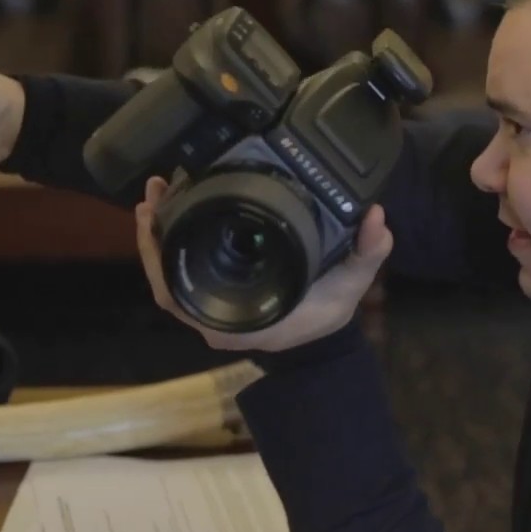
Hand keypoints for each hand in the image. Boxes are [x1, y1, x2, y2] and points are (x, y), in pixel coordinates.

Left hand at [135, 176, 392, 351]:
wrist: (321, 341)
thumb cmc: (327, 314)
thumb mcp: (351, 284)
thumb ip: (366, 253)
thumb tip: (376, 217)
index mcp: (236, 319)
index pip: (178, 292)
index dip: (159, 255)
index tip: (157, 212)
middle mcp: (213, 317)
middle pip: (165, 276)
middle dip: (154, 233)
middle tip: (155, 190)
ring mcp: (209, 307)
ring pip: (170, 272)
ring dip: (159, 234)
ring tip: (157, 192)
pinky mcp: (213, 295)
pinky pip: (182, 272)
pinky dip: (172, 243)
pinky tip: (172, 210)